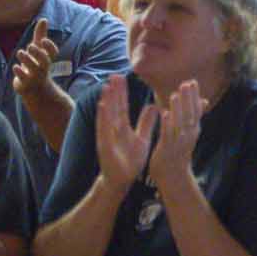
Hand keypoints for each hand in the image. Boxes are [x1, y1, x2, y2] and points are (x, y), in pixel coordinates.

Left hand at [11, 19, 58, 101]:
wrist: (35, 90)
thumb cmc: (36, 65)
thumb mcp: (38, 50)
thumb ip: (40, 35)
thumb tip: (44, 19)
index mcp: (46, 59)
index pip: (53, 53)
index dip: (50, 47)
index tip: (44, 40)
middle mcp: (42, 67)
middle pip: (44, 61)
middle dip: (39, 54)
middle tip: (31, 46)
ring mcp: (34, 76)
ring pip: (33, 68)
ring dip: (27, 60)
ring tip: (21, 52)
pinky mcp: (25, 83)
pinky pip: (23, 78)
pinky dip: (19, 72)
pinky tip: (15, 66)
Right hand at [94, 74, 158, 191]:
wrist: (122, 180)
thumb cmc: (130, 160)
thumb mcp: (142, 138)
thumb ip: (146, 123)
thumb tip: (153, 106)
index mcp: (122, 128)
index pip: (122, 106)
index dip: (122, 93)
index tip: (122, 77)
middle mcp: (113, 130)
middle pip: (114, 108)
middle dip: (114, 92)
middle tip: (114, 75)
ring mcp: (108, 137)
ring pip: (108, 116)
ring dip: (107, 101)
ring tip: (107, 86)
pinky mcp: (105, 145)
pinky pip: (104, 129)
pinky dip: (103, 117)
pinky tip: (103, 105)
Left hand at [148, 79, 205, 187]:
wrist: (174, 177)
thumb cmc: (178, 152)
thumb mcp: (190, 132)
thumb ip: (194, 116)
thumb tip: (203, 100)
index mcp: (192, 130)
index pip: (196, 111)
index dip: (194, 97)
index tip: (192, 82)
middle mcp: (188, 135)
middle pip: (190, 115)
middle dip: (188, 99)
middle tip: (186, 84)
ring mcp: (179, 142)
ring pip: (179, 123)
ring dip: (178, 109)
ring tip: (175, 95)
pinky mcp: (168, 149)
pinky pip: (168, 135)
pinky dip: (168, 124)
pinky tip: (164, 113)